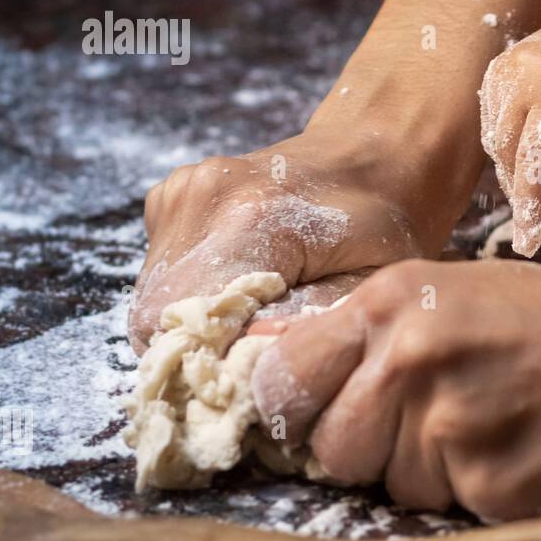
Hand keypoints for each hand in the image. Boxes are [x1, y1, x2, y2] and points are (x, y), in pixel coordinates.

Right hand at [129, 0, 540, 352]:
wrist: (379, 152)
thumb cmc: (388, 226)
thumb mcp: (366, 290)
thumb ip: (303, 335)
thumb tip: (245, 386)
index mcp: (250, 223)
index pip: (183, 332)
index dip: (208, 374)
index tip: (249, 387)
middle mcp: (201, 200)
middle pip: (157, 319)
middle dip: (200, 355)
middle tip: (255, 359)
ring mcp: (181, 192)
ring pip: (153, 298)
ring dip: (196, 324)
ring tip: (257, 316)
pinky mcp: (172, 195)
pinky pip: (160, 268)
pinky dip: (192, 291)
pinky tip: (246, 278)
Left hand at [248, 259, 540, 520]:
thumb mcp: (460, 291)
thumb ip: (375, 327)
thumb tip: (284, 358)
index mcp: (395, 301)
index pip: (283, 377)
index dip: (304, 407)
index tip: (333, 415)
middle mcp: (411, 359)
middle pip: (335, 447)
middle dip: (378, 448)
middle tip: (447, 420)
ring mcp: (452, 425)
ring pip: (396, 487)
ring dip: (438, 474)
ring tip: (502, 428)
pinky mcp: (494, 485)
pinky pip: (452, 511)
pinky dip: (486, 494)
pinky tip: (530, 453)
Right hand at [480, 0, 540, 257]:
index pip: (537, 165)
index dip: (533, 210)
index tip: (530, 245)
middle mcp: (525, 77)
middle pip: (513, 159)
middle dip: (529, 197)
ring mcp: (505, 70)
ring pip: (498, 146)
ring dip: (520, 176)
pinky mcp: (496, 70)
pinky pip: (495, 125)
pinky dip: (512, 150)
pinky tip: (538, 158)